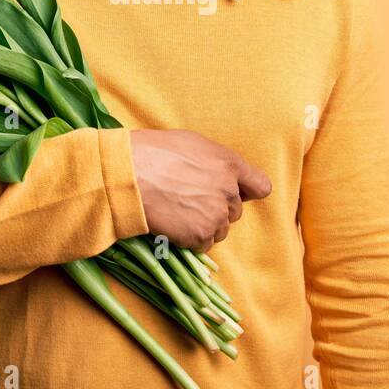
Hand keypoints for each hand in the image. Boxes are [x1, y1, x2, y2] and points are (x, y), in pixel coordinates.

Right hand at [128, 128, 271, 252]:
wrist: (129, 176)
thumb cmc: (152, 153)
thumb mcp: (190, 144)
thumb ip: (212, 161)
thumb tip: (215, 171)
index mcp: (229, 164)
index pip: (260, 186)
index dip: (248, 192)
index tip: (237, 194)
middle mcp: (228, 190)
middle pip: (235, 210)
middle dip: (217, 209)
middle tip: (190, 202)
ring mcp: (216, 214)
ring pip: (220, 229)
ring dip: (204, 226)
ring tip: (178, 214)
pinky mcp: (201, 234)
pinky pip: (204, 244)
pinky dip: (190, 240)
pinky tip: (173, 226)